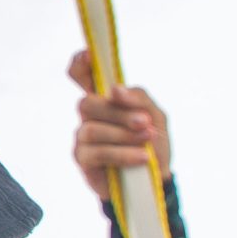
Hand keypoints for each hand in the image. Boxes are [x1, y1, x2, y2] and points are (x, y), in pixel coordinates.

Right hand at [68, 50, 171, 197]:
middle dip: (117, 113)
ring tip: (146, 142)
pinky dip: (122, 153)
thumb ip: (139, 98)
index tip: (90, 57)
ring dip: (123, 135)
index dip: (80, 64)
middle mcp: (90, 115)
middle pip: (87, 103)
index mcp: (106, 99)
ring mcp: (83, 137)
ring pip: (92, 129)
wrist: (156, 180)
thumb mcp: (156, 116)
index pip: (82, 75)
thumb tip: (113, 90)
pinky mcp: (83, 159)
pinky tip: (141, 157)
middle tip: (143, 123)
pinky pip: (96, 152)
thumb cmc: (153, 144)